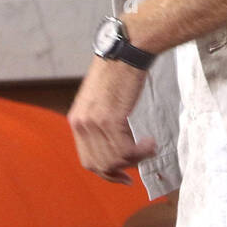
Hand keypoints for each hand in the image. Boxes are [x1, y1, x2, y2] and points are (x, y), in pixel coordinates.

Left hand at [68, 55, 155, 184]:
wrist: (126, 50)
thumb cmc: (117, 71)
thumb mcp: (98, 99)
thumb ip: (99, 122)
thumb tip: (112, 146)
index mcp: (76, 120)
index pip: (88, 160)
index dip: (106, 172)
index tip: (122, 176)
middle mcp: (81, 124)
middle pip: (100, 165)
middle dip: (122, 169)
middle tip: (140, 161)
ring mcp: (94, 123)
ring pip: (115, 159)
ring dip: (136, 159)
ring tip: (149, 147)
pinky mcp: (110, 119)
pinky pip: (126, 150)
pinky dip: (141, 151)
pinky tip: (151, 142)